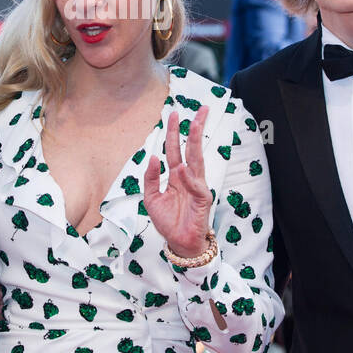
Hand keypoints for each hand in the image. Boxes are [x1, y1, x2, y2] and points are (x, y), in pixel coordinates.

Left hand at [143, 106, 211, 258]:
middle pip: (191, 148)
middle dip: (194, 128)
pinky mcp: (202, 199)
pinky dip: (189, 178)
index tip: (174, 114)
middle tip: (199, 110)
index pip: (175, 149)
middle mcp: (188, 177)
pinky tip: (182, 169)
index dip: (174, 132)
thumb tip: (153, 158)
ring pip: (198, 159)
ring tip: (195, 125)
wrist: (178, 243)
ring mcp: (196, 186)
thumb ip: (150, 178)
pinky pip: (196, 185)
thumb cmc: (168, 221)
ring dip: (196, 142)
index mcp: (175, 175)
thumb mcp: (151, 198)